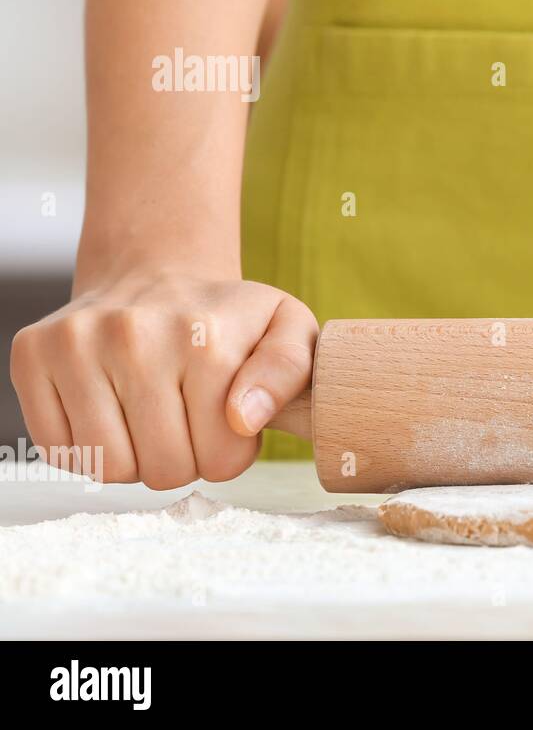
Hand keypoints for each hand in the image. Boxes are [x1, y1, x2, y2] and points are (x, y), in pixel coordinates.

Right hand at [9, 271, 317, 488]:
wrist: (158, 274)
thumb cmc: (227, 317)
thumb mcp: (287, 329)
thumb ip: (287, 371)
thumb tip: (245, 417)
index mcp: (205, 336)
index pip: (221, 458)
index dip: (229, 453)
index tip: (228, 422)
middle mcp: (134, 336)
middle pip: (163, 469)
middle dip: (185, 460)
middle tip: (188, 421)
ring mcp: (76, 343)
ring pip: (108, 467)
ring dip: (136, 458)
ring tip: (152, 417)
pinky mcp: (33, 355)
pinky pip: (60, 451)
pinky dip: (89, 447)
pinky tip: (112, 410)